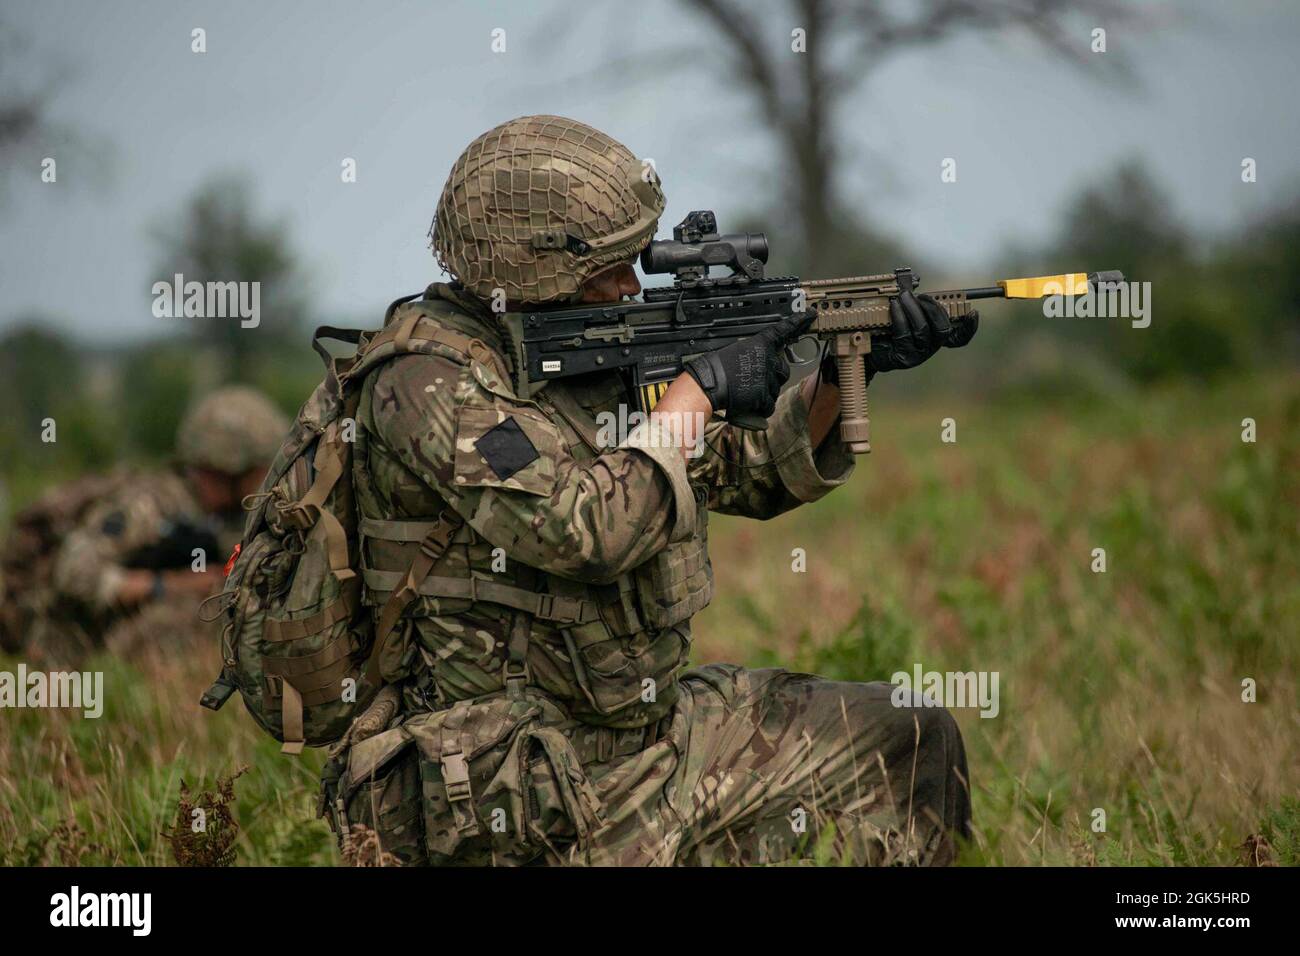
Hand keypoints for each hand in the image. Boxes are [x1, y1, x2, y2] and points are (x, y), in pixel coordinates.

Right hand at [684, 311, 812, 420]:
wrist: (709, 382)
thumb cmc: (716, 366)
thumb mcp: (737, 350)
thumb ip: (754, 354)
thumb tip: (760, 364)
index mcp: (760, 344)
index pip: (783, 330)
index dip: (798, 322)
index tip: (810, 315)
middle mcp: (768, 359)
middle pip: (783, 370)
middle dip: (773, 377)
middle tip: (756, 380)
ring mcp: (767, 378)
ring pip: (775, 389)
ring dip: (765, 393)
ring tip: (746, 391)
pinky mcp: (764, 395)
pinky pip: (768, 405)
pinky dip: (760, 408)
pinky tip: (747, 404)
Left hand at [865, 288, 978, 374]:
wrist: (864, 345)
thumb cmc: (886, 326)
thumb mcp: (903, 310)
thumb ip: (913, 299)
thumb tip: (913, 280)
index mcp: (935, 336)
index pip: (958, 338)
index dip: (969, 328)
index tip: (973, 313)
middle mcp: (930, 347)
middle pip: (942, 330)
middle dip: (933, 308)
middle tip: (922, 295)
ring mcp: (917, 355)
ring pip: (922, 330)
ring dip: (913, 308)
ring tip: (902, 296)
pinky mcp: (902, 358)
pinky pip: (904, 334)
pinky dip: (900, 316)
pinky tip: (894, 306)